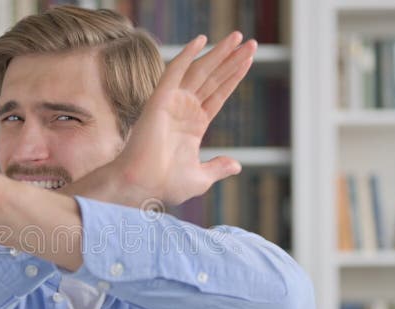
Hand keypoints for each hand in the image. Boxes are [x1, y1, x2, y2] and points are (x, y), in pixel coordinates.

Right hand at [113, 32, 256, 205]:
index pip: (218, 94)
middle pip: (213, 78)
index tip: (248, 61)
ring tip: (239, 37)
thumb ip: (217, 168)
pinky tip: (202, 40)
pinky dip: (187, 55)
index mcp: (194, 125)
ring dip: (219, 53)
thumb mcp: (200, 177)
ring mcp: (173, 103)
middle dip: (231, 60)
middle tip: (251, 42)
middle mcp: (184, 110)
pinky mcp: (160, 100)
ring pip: (200, 71)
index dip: (233, 77)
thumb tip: (236, 166)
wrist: (143, 186)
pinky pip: (175, 72)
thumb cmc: (165, 185)